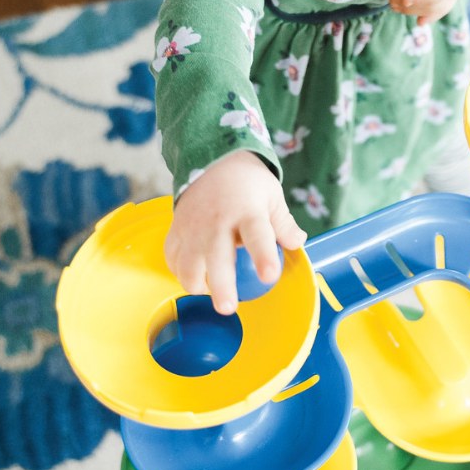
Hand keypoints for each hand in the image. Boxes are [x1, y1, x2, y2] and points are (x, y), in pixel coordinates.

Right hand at [164, 150, 306, 314]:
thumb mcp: (273, 196)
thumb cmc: (248, 184)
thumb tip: (297, 244)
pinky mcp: (176, 230)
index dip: (263, 257)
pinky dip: (180, 272)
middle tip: (228, 308)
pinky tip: (194, 278)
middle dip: (221, 285)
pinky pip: (172, 258)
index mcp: (247, 211)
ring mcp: (193, 226)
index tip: (269, 276)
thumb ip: (284, 223)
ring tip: (208, 293)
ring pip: (188, 264)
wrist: (212, 161)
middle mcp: (217, 220)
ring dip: (196, 284)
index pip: (257, 235)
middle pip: (217, 257)